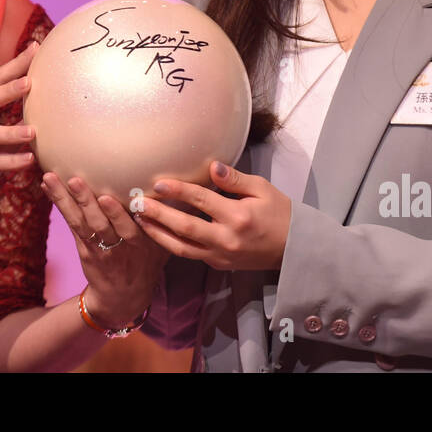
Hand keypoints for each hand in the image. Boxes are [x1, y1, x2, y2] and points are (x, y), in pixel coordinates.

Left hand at [40, 172, 169, 327]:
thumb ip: (171, 220)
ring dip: (64, 199)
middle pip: (98, 223)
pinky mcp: (83, 247)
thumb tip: (190, 193)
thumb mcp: (164, 248)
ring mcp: (96, 248)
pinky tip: (48, 187)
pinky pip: (70, 223)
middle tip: (74, 180)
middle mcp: (116, 246)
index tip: (107, 197)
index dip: (116, 214)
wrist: (123, 298)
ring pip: (79, 222)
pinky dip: (59, 204)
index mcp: (138, 244)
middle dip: (86, 201)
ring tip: (51, 179)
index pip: (126, 228)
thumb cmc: (147, 264)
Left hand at [134, 161, 290, 270]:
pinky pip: (190, 254)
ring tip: (139, 221)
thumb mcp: (262, 188)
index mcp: (238, 217)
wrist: (293, 248)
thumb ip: (234, 179)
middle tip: (137, 204)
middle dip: (159, 215)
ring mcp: (220, 256)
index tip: (158, 183)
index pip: (202, 201)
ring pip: (181, 247)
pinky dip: (172, 244)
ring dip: (158, 234)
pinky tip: (158, 232)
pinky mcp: (218, 265)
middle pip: (185, 227)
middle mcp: (226, 239)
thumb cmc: (279, 213)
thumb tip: (212, 166)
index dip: (179, 191)